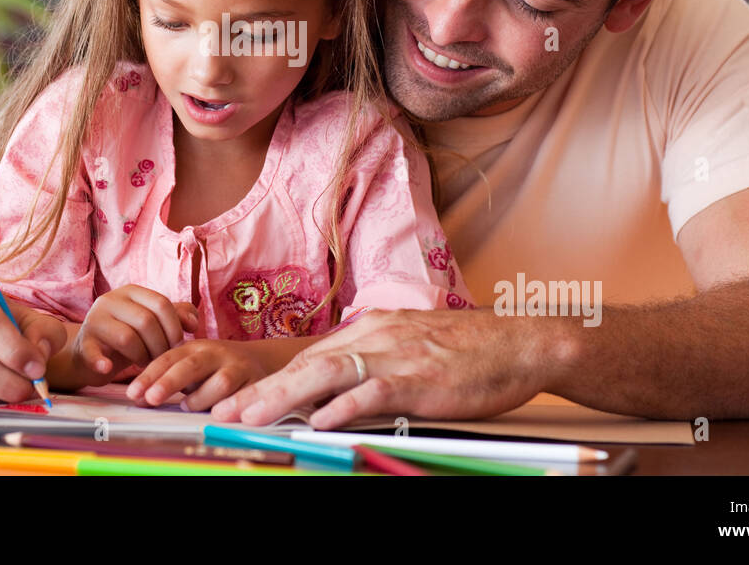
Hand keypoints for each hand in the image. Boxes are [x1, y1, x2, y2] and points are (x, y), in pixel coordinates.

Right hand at [63, 285, 198, 386]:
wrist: (91, 354)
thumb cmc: (129, 336)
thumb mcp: (152, 322)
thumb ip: (176, 316)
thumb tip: (193, 323)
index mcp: (131, 291)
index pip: (161, 303)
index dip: (175, 327)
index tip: (178, 346)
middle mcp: (110, 300)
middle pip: (146, 321)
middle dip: (161, 345)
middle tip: (162, 360)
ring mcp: (94, 321)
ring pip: (127, 338)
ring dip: (143, 356)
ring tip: (146, 365)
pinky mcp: (83, 344)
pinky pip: (94, 353)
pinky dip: (102, 362)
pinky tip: (109, 368)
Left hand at [125, 340, 267, 411]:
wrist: (259, 360)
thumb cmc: (214, 369)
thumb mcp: (191, 366)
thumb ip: (166, 379)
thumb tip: (139, 399)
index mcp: (194, 348)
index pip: (168, 358)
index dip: (149, 375)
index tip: (133, 393)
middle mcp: (216, 353)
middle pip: (191, 365)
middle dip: (169, 382)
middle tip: (151, 398)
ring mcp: (238, 367)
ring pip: (219, 383)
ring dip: (200, 399)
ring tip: (188, 406)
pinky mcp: (257, 382)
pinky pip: (243, 398)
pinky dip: (229, 408)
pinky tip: (218, 414)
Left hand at [209, 309, 567, 427]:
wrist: (524, 341)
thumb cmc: (473, 350)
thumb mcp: (413, 346)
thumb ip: (375, 361)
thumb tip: (339, 389)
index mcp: (373, 328)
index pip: (310, 356)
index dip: (271, 380)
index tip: (239, 399)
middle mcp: (377, 336)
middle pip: (306, 363)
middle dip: (261, 391)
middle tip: (225, 413)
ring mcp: (398, 355)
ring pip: (327, 373)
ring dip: (283, 398)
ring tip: (251, 417)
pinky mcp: (421, 377)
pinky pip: (373, 391)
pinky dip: (343, 405)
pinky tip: (320, 421)